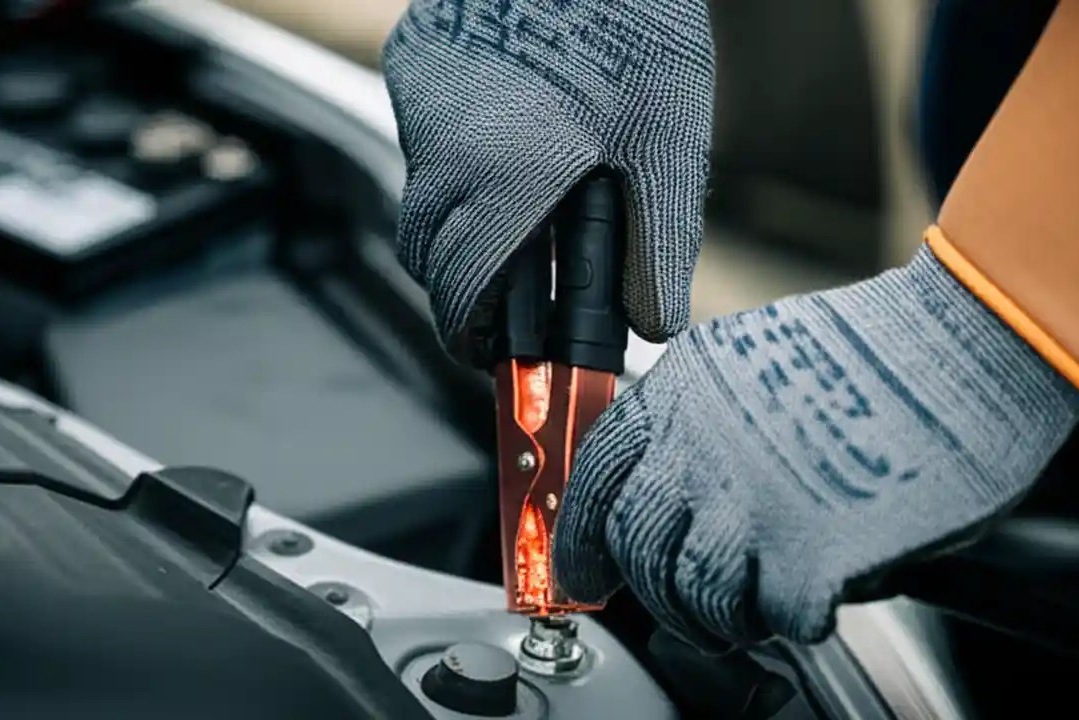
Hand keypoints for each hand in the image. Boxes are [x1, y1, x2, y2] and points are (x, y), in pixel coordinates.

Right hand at [382, 0, 713, 359]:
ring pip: (418, 200)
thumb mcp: (667, 145)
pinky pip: (420, 142)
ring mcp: (416, 101)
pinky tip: (505, 144)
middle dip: (460, 293)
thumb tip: (651, 328)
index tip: (497, 358)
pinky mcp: (411, 64)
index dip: (475, 341)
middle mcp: (440, 147)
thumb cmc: (638, 29)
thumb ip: (657, 248)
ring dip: (456, 229)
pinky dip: (454, 164)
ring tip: (514, 224)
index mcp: (502, 176)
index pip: (460, 295)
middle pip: (424, 257)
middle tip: (508, 306)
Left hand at [553, 245, 1078, 648]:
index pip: (594, 477)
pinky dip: (795, 618)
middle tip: (681, 605)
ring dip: (719, 616)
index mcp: (677, 392)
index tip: (581, 569)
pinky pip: (776, 618)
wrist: (961, 343)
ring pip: (692, 596)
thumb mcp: (743, 357)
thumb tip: (658, 486)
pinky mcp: (809, 553)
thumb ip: (691, 417)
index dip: (580, 535)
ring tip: (749, 609)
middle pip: (636, 548)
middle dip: (654, 590)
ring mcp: (749, 503)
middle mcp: (699, 448)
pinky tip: (817, 593)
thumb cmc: (868, 350)